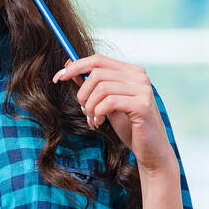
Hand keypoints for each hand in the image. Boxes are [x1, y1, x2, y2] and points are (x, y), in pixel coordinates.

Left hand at [52, 55, 176, 174]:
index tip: (57, 79)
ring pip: (100, 88)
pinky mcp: (142, 105)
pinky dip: (98, 113)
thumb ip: (91, 85)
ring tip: (93, 119)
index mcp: (131, 71)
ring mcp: (142, 90)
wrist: (150, 149)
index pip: (97, 59)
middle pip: (96, 73)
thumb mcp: (105, 102)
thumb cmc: (129, 126)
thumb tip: (67, 66)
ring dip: (89, 107)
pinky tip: (99, 123)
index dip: (74, 67)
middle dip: (82, 93)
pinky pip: (108, 102)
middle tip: (84, 110)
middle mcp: (139, 76)